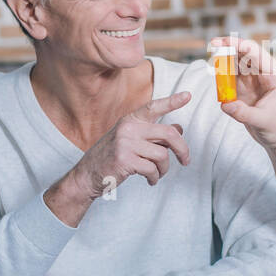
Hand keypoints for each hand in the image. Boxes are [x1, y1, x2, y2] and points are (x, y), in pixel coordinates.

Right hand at [47, 90, 191, 224]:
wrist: (87, 175)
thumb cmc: (111, 157)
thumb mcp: (130, 140)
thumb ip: (152, 134)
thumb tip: (179, 128)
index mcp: (130, 120)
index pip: (154, 107)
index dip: (172, 101)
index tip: (188, 95)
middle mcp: (128, 127)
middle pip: (169, 134)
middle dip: (182, 149)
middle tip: (186, 160)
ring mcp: (126, 143)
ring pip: (162, 155)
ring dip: (164, 169)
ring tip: (157, 174)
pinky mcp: (125, 160)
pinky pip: (152, 169)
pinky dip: (155, 177)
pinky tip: (150, 180)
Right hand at [207, 35, 275, 151]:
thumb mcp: (263, 121)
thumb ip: (244, 113)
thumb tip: (225, 104)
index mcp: (275, 75)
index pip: (257, 54)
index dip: (241, 45)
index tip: (225, 43)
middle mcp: (263, 74)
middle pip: (245, 54)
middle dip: (229, 48)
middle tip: (213, 44)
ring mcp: (252, 81)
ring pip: (236, 64)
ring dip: (224, 60)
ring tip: (212, 61)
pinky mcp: (243, 89)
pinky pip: (230, 78)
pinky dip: (222, 76)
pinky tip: (216, 75)